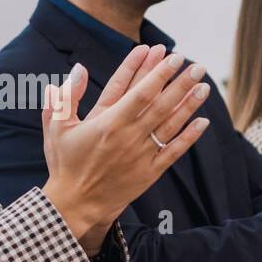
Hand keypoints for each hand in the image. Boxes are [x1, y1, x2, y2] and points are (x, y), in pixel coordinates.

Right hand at [41, 44, 209, 246]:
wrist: (75, 204)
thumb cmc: (65, 163)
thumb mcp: (57, 127)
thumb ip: (66, 97)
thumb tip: (78, 69)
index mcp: (107, 123)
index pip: (138, 91)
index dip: (156, 72)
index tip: (170, 56)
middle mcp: (128, 136)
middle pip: (160, 104)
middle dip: (180, 83)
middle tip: (197, 66)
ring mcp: (141, 154)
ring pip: (170, 124)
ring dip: (188, 104)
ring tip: (204, 86)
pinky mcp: (149, 172)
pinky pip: (173, 151)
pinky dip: (189, 136)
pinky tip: (202, 121)